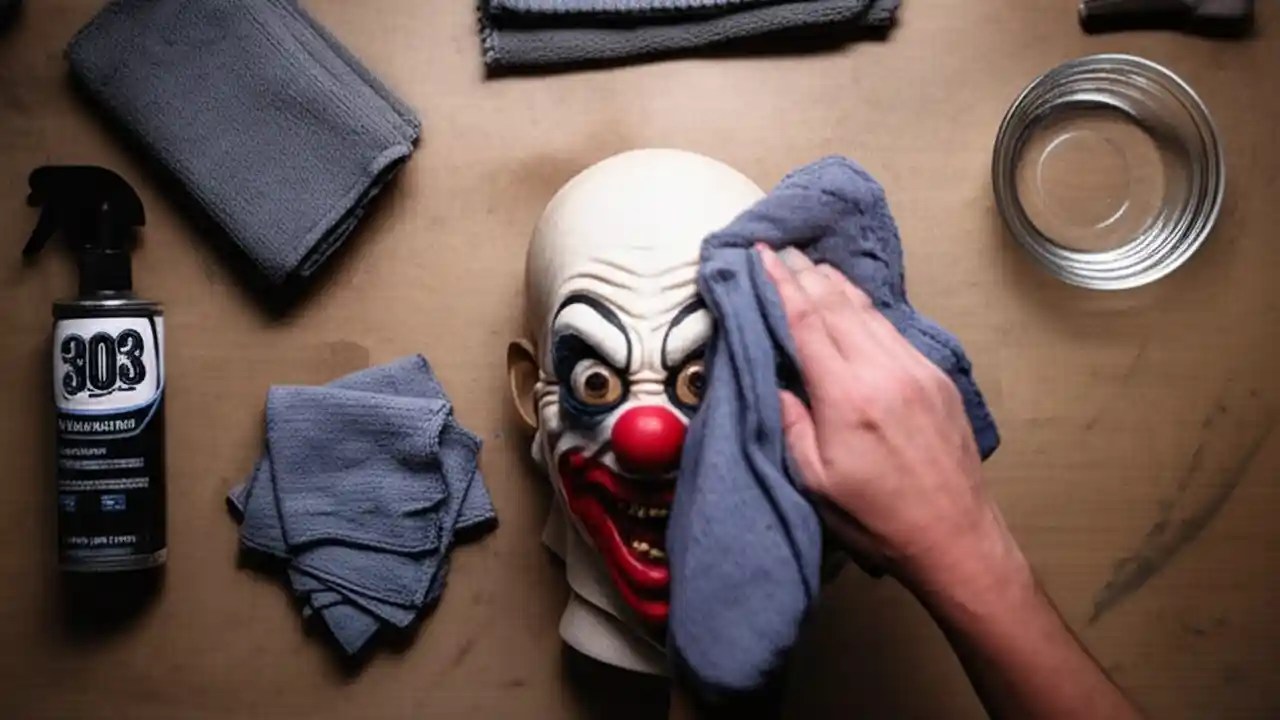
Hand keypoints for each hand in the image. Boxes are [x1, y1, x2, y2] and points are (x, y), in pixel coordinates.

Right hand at [759, 245, 1013, 592]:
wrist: (954, 536)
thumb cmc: (877, 519)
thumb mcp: (814, 480)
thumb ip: (791, 422)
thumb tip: (776, 379)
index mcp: (847, 396)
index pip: (807, 321)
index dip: (781, 285)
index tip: (762, 258)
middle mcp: (885, 371)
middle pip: (837, 305)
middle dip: (805, 274)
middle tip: (781, 251)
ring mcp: (917, 370)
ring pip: (868, 311)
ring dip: (836, 285)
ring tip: (811, 266)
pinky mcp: (937, 378)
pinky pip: (892, 330)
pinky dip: (866, 309)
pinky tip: (852, 303)